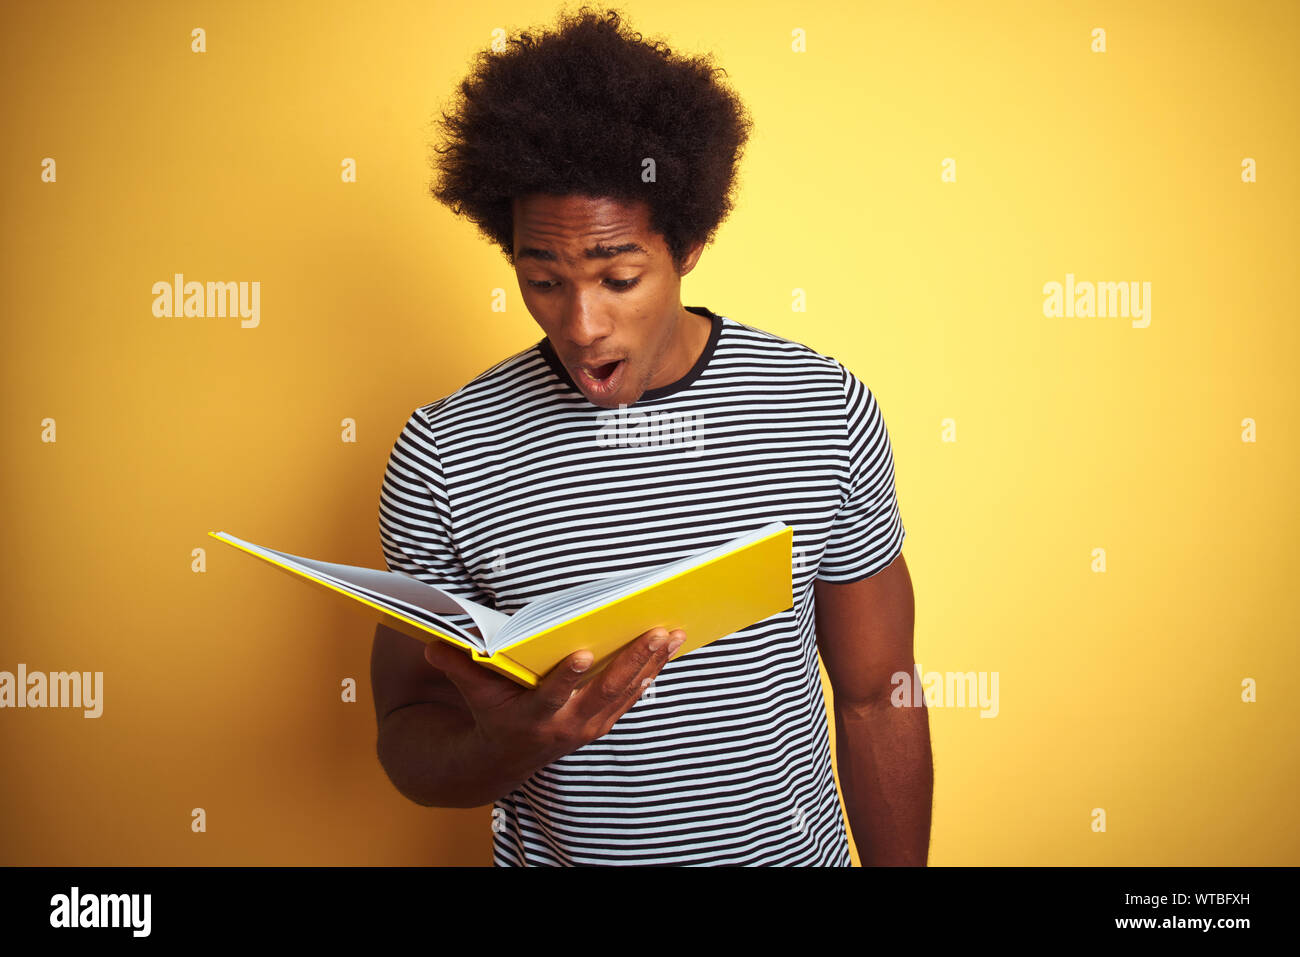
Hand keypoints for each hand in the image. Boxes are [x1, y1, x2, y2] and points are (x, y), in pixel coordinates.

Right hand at [422, 627, 684, 781]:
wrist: (504, 756)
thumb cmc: (490, 712)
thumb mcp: (473, 692)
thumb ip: (458, 665)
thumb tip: (433, 644)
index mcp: (533, 717)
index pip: (553, 694)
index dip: (569, 676)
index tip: (586, 651)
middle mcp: (567, 725)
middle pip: (606, 691)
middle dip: (633, 660)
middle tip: (656, 631)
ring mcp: (589, 725)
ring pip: (627, 691)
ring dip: (651, 663)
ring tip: (671, 631)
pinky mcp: (603, 721)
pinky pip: (632, 694)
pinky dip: (651, 670)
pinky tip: (666, 645)